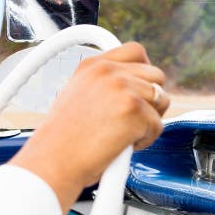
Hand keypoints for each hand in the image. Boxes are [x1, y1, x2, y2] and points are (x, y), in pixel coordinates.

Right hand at [9, 42, 169, 212]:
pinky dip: (145, 140)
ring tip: (122, 134)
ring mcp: (122, 88)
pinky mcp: (134, 109)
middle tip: (131, 120)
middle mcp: (108, 71)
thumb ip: (107, 85)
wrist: (52, 163)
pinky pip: (158, 125)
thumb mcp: (79, 96)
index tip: (139, 90)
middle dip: (151, 99)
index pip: (136, 51)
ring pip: (162, 100)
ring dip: (149, 121)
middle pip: (156, 75)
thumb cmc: (64, 141)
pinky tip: (121, 146)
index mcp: (93, 65)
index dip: (144, 72)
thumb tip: (140, 86)